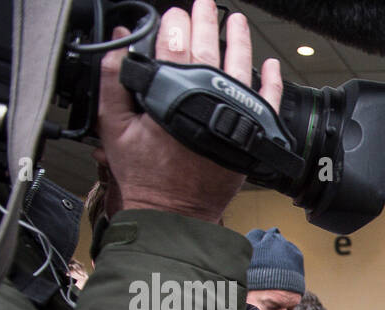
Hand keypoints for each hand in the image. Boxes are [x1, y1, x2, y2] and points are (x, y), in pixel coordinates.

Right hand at [94, 0, 282, 222]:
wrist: (176, 213)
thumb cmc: (145, 174)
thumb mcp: (113, 125)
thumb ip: (113, 78)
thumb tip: (121, 40)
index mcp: (171, 92)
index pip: (173, 43)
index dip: (173, 24)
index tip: (173, 14)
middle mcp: (206, 99)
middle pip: (207, 48)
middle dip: (204, 21)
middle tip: (204, 4)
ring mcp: (233, 114)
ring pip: (239, 66)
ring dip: (238, 39)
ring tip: (236, 20)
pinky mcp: (252, 133)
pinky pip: (268, 100)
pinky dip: (272, 80)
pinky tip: (271, 64)